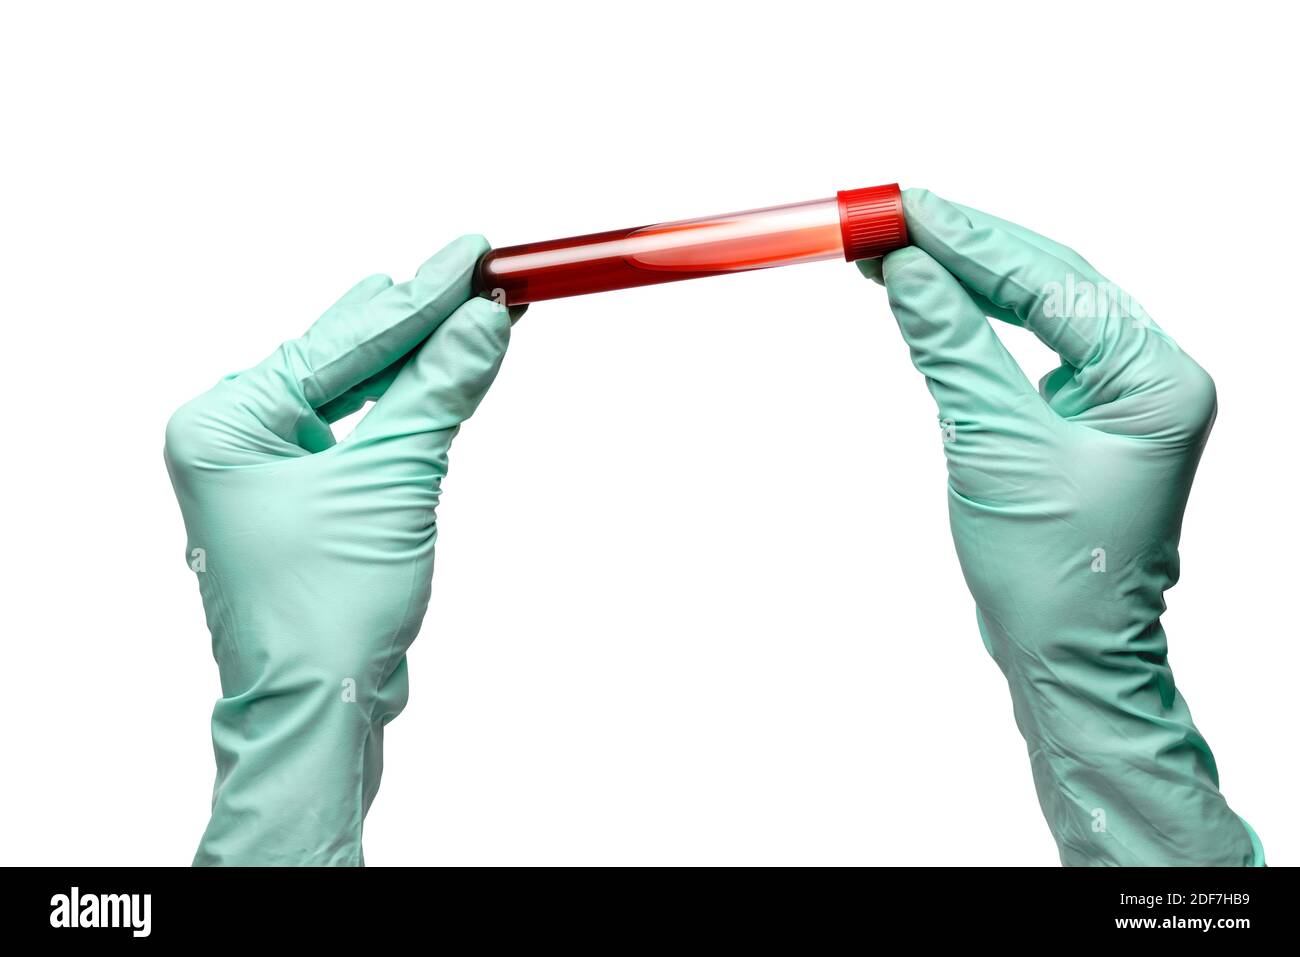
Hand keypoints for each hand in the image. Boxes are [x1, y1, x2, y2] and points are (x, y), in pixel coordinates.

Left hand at [165, 235, 509, 865]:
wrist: (319, 710)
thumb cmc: (330, 608)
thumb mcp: (393, 481)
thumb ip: (437, 392)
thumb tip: (485, 319)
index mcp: (225, 422)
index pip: (342, 342)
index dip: (417, 296)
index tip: (470, 252)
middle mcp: (234, 438)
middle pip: (342, 356)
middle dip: (416, 320)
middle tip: (478, 270)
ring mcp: (267, 471)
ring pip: (355, 394)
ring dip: (417, 361)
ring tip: (472, 309)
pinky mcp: (304, 501)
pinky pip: (362, 434)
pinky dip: (409, 408)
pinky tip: (443, 375)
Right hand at [863, 190, 1261, 865]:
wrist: (1068, 658)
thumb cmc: (1051, 573)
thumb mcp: (994, 448)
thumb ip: (952, 348)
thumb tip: (904, 269)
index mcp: (1155, 378)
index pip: (1052, 281)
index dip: (970, 240)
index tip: (903, 208)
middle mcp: (1150, 373)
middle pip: (1051, 279)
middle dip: (966, 246)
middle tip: (890, 215)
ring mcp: (1120, 393)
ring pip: (1038, 305)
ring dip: (966, 277)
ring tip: (894, 248)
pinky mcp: (1084, 414)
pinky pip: (1027, 344)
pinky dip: (974, 319)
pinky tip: (931, 298)